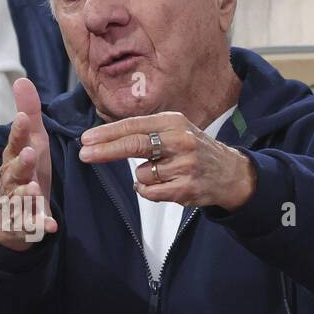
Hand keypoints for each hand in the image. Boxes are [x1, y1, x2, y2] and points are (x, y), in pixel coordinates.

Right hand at [0, 77, 57, 251]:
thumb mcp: (31, 142)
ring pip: (18, 198)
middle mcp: (10, 179)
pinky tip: (50, 226)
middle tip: (30, 154)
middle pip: (13, 171)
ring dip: (26, 194)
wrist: (10, 215)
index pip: (14, 143)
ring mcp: (15, 203)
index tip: (24, 119)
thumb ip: (28, 114)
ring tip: (36, 190)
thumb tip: (21, 80)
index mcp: (13, 159)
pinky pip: (29, 225)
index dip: (18, 133)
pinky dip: (38, 225)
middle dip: (21, 163)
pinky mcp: (22, 224)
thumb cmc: (25, 172)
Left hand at [78, 112, 256, 210]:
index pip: (134, 126)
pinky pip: (150, 192)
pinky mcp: (185, 188)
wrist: (230, 173)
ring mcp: (184, 166)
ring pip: (141, 174)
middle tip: (84, 154)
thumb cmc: (193, 150)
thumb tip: (103, 138)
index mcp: (173, 122)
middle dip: (105, 150)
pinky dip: (148, 190)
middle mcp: (180, 141)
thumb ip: (145, 131)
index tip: (86, 139)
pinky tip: (165, 185)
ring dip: (143, 176)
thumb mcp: (174, 130)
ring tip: (164, 172)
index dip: (107, 133)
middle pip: (134, 145)